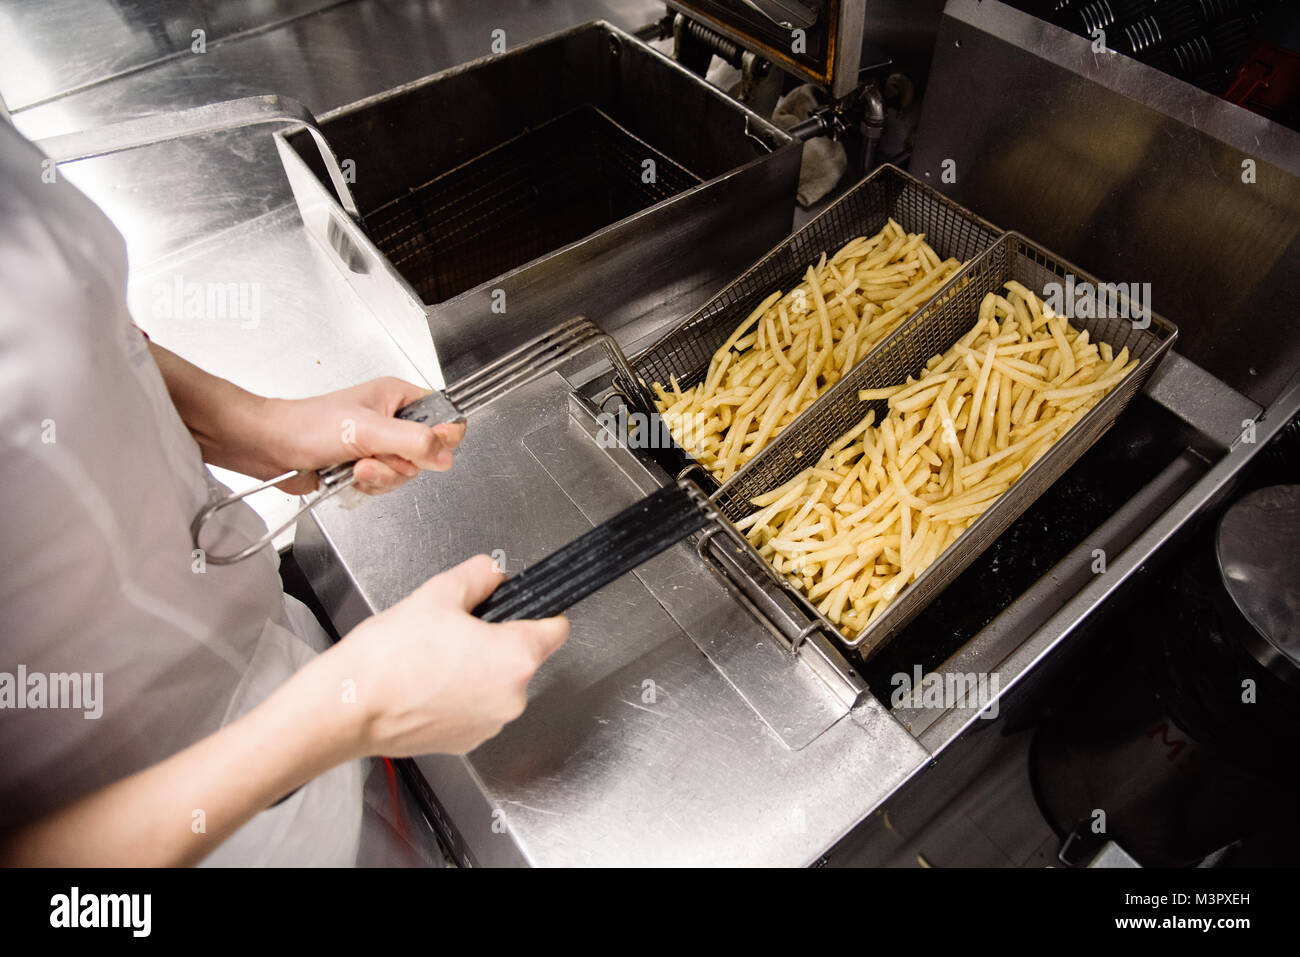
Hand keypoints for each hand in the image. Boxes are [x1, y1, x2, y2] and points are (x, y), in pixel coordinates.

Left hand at [264, 378, 466, 494]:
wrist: (272, 448)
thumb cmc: (308, 426)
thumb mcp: (368, 429)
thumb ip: (412, 441)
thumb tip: (445, 455)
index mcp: (398, 398)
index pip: (444, 417)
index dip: (440, 437)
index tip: (423, 448)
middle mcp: (392, 420)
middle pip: (426, 453)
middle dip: (400, 464)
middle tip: (374, 456)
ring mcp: (379, 444)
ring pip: (406, 473)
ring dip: (381, 477)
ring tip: (356, 466)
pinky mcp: (366, 465)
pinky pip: (386, 484)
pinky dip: (370, 486)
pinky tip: (350, 475)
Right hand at [323, 555, 567, 756]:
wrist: (349, 705)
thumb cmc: (390, 656)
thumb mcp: (439, 592)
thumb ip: (480, 576)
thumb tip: (494, 574)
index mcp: (516, 657)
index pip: (556, 628)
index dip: (541, 612)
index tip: (525, 610)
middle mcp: (512, 697)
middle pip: (522, 657)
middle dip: (496, 641)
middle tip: (456, 630)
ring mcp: (490, 724)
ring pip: (497, 685)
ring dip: (477, 670)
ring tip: (434, 658)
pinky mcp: (466, 742)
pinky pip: (475, 709)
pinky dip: (459, 697)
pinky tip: (427, 684)